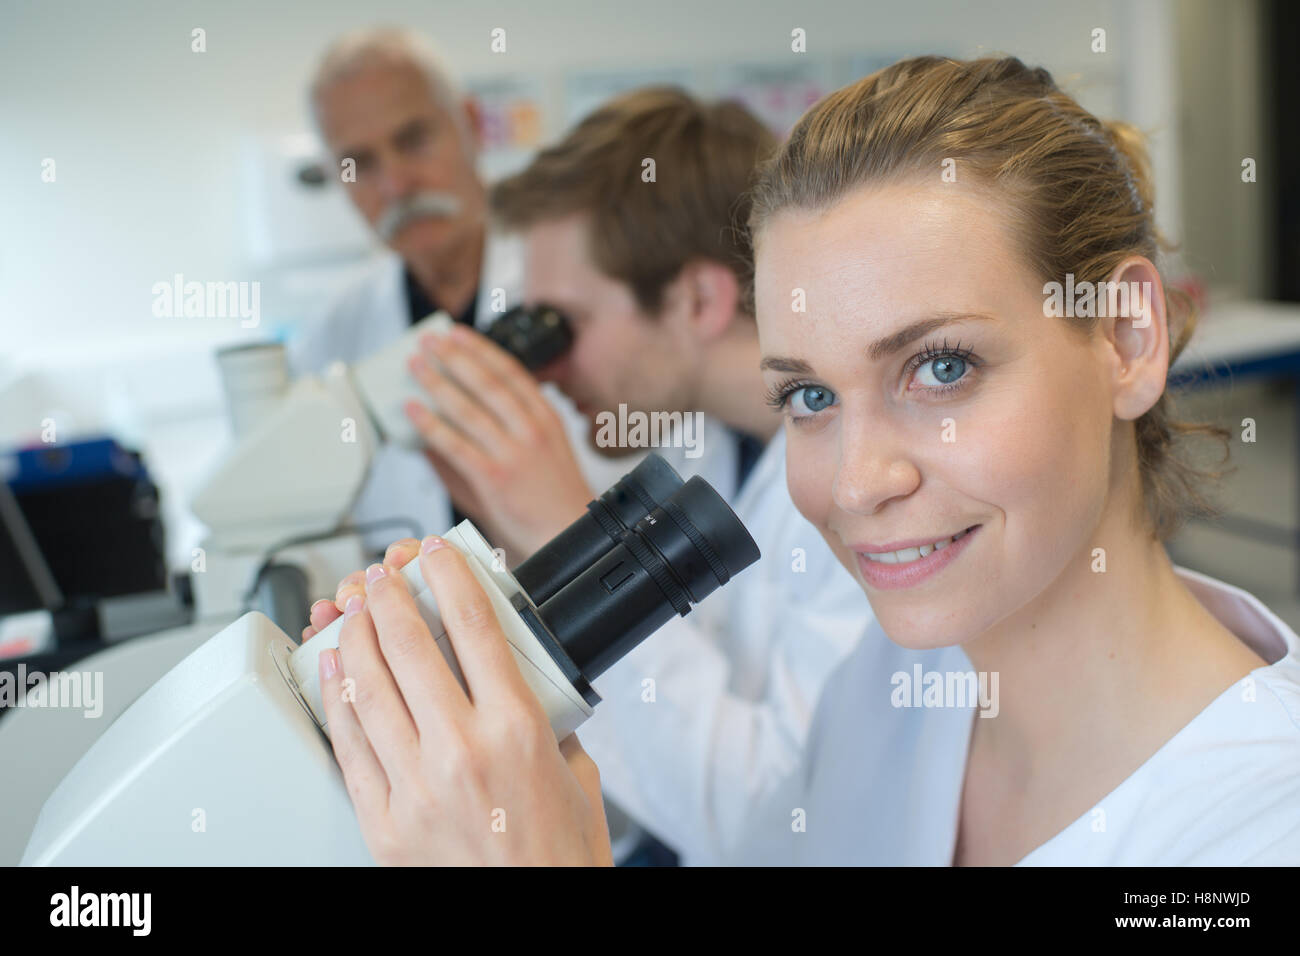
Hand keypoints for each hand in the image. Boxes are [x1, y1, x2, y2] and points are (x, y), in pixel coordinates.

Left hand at [303, 536, 612, 865]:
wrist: (540, 924)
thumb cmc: (562, 857)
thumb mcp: (576, 771)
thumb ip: (547, 718)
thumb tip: (519, 680)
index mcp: (518, 728)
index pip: (472, 624)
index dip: (447, 573)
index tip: (434, 552)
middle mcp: (463, 750)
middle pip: (407, 643)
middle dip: (389, 594)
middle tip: (383, 574)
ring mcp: (417, 787)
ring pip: (368, 686)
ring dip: (356, 635)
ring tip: (354, 609)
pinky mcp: (385, 823)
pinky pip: (348, 746)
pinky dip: (337, 698)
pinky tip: (335, 670)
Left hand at [403, 324, 592, 559]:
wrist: (569, 538)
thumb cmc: (555, 505)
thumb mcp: (539, 459)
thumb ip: (500, 435)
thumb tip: (447, 424)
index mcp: (546, 420)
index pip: (512, 373)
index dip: (482, 350)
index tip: (459, 334)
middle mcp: (531, 430)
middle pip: (488, 383)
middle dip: (454, 357)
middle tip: (429, 341)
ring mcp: (513, 453)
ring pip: (468, 408)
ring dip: (437, 382)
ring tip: (415, 366)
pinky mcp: (495, 477)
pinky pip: (455, 445)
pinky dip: (431, 424)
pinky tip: (413, 410)